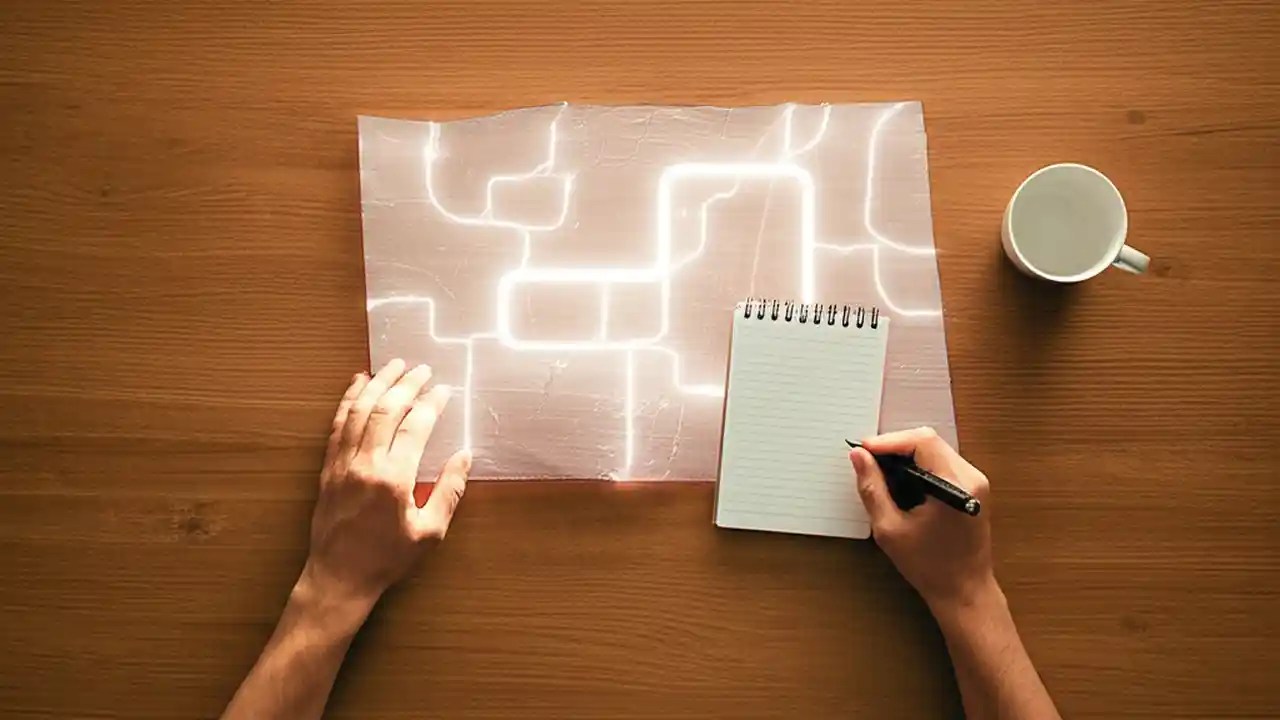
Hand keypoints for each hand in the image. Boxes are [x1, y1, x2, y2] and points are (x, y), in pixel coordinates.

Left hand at [302, 358, 470, 614]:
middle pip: (386, 410)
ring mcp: (342, 463)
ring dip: (378, 384)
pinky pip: (338, 424)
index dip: (431, 404)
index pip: (415, 427)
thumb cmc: (388, 559)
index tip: (444, 390)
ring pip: (359, 411)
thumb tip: (464, 457)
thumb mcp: (429, 532)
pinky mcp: (328, 467)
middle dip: (407, 385)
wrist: (339, 577)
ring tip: (393, 366)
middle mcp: (365, 464)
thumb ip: (449, 491)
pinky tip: (359, 384)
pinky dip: (349, 400)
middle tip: (423, 370)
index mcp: (394, 479)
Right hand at [850, 427, 994, 612]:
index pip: (921, 442)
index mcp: (955, 485)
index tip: (864, 450)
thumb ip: (872, 488)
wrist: (964, 591)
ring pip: (935, 450)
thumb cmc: (931, 567)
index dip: (888, 441)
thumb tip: (858, 457)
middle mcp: (971, 478)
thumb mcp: (890, 529)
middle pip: (929, 441)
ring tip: (882, 472)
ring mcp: (976, 483)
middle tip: (869, 460)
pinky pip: (943, 463)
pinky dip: (920, 465)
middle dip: (896, 446)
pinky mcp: (973, 489)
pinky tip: (902, 482)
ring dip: (907, 455)